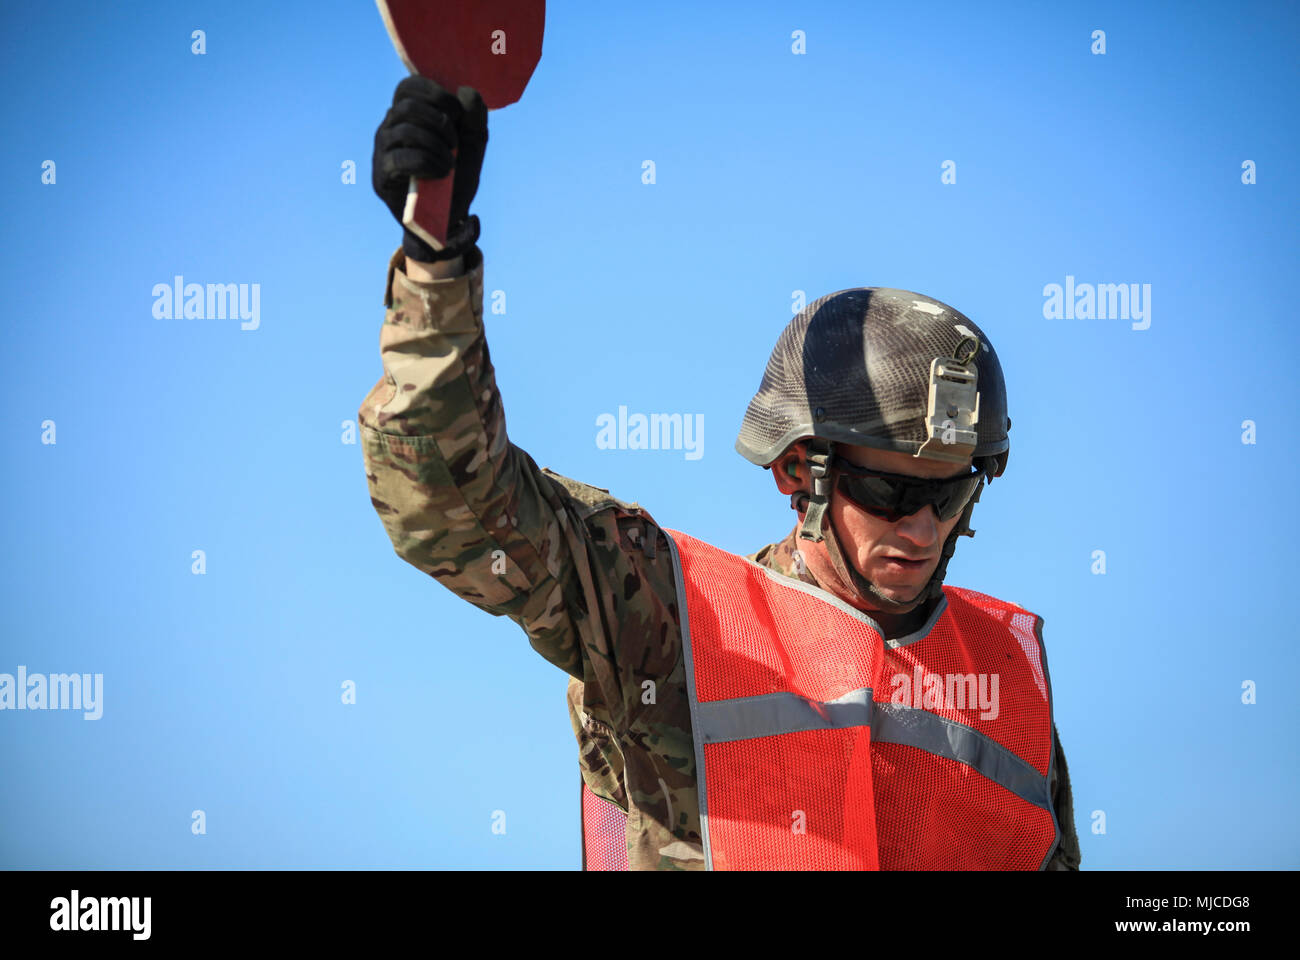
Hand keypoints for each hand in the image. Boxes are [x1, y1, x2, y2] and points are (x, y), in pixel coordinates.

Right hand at [372, 76, 487, 261]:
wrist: (448, 218)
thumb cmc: (457, 177)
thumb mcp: (473, 144)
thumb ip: (474, 117)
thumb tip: (463, 91)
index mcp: (408, 115)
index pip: (408, 86)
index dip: (435, 93)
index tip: (457, 113)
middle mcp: (390, 128)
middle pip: (408, 106)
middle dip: (440, 121)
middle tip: (455, 144)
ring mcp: (382, 151)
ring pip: (405, 130)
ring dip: (437, 144)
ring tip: (450, 163)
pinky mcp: (382, 176)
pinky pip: (402, 159)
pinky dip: (428, 163)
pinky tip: (441, 173)